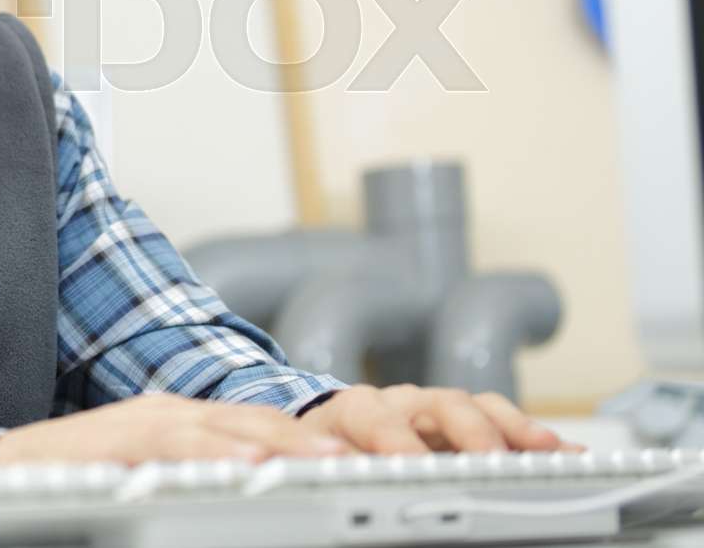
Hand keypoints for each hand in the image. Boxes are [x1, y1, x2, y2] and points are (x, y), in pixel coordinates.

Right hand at [0, 393, 350, 465]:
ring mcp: (145, 421)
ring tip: (330, 461)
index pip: (262, 426)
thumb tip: (249, 500)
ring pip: (226, 427)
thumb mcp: (149, 479)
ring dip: (281, 443)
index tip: (363, 460)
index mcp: (183, 421)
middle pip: (257, 420)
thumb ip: (195, 482)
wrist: (2, 467)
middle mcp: (171, 412)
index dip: (313, 441)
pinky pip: (174, 445)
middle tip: (369, 460)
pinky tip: (249, 466)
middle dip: (314, 439)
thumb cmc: (75, 480)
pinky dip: (215, 453)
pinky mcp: (119, 440)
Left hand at [298, 384, 579, 453]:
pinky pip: (503, 424)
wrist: (329, 431)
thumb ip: (317, 462)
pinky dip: (534, 440)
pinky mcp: (463, 424)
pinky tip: (568, 455)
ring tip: (550, 453)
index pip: (377, 418)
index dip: (398, 442)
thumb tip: (331, 473)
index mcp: (358, 409)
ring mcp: (436, 410)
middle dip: (472, 433)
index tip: (415, 466)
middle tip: (494, 464)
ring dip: (516, 432)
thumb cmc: (322, 447)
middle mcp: (403, 402)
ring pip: (480, 409)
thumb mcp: (307, 456)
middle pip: (442, 404)